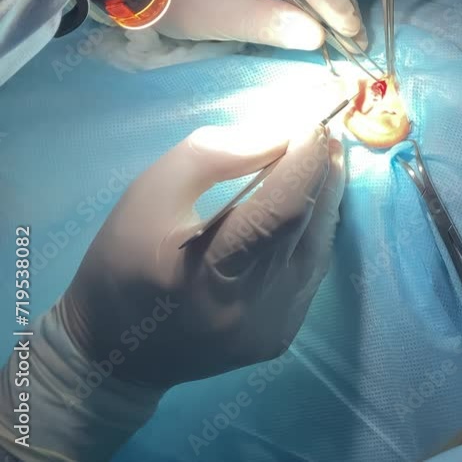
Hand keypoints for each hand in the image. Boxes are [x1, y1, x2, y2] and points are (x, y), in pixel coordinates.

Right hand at [57, 124, 344, 386]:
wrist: (117, 353)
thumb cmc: (122, 263)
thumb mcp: (148, 194)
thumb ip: (212, 157)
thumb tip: (279, 135)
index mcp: (205, 275)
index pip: (277, 213)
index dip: (304, 166)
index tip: (315, 124)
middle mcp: (250, 309)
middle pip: (308, 230)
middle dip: (323, 175)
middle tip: (328, 134)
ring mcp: (273, 328)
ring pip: (320, 251)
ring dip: (327, 201)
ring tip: (326, 160)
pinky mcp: (283, 336)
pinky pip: (313, 272)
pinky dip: (316, 233)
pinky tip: (312, 205)